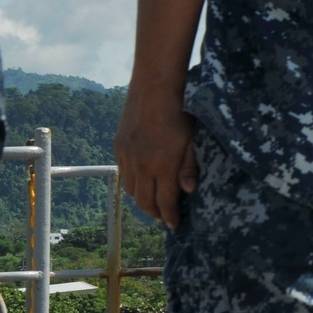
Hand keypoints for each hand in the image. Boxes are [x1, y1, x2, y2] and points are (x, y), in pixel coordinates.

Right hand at [115, 85, 197, 226]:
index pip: (164, 201)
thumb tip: (188, 192)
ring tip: (154, 203)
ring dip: (142, 200)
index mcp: (162, 165)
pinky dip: (133, 184)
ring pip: (131, 189)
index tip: (175, 225)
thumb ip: (189, 167)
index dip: (170, 216)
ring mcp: (127, 155)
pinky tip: (142, 182)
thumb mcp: (193, 140)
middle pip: (144, 201)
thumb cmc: (181, 112)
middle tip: (165, 217)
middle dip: (155, 213)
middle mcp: (141, 164)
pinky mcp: (119, 146)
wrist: (155, 88)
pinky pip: (124, 173)